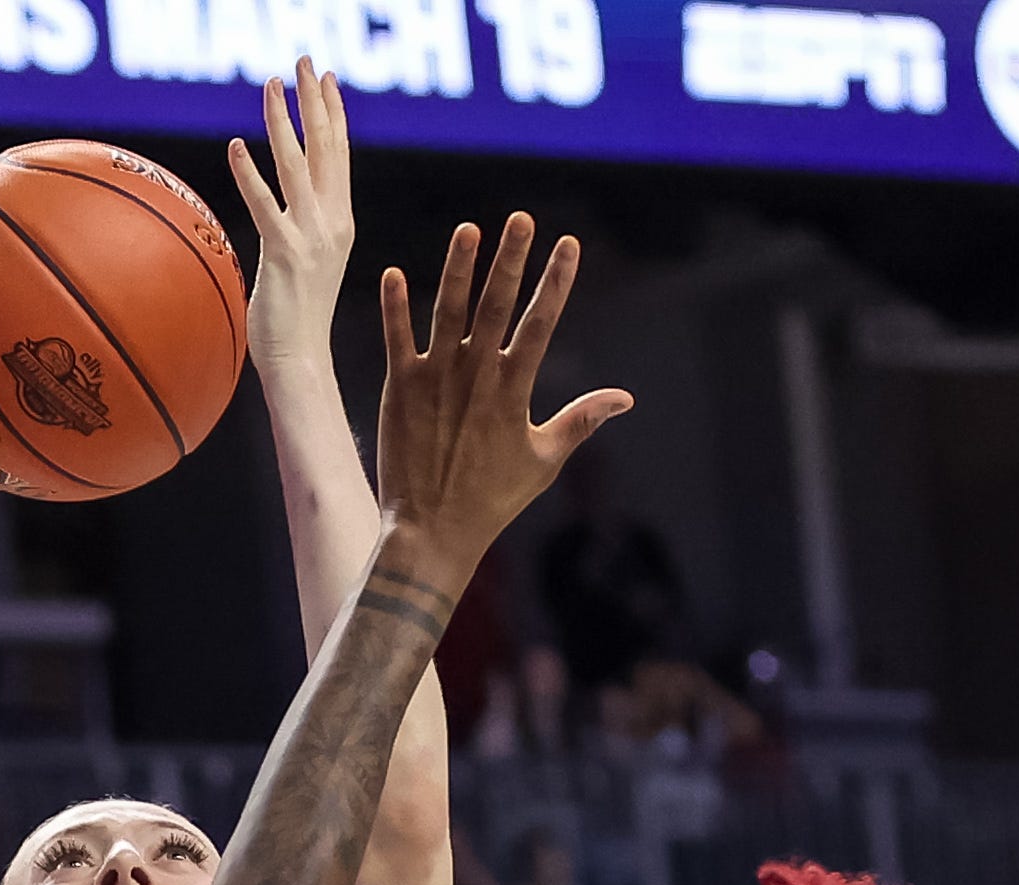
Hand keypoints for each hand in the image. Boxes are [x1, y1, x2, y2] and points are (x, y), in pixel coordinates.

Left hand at [229, 61, 354, 378]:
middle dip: (316, 100)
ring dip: (284, 121)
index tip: (327, 79)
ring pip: (298, 165)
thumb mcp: (303, 263)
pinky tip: (235, 146)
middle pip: (327, 148)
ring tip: (272, 84)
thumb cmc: (294, 320)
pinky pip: (265, 206)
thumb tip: (277, 213)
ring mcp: (312, 237)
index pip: (340, 156)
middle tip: (304, 61)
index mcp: (340, 222)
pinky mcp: (284, 254)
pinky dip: (250, 174)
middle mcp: (333, 223)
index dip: (334, 114)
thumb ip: (296, 230)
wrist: (300, 362)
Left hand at [371, 215, 631, 585]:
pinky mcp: (400, 388)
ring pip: (448, 311)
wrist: (431, 531)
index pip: (541, 323)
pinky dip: (395, 307)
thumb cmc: (492, 499)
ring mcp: (435, 378)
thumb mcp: (545, 460)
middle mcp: (475, 375)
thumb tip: (625, 398)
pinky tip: (394, 273)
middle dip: (512, 259)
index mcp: (513, 389)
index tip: (568, 243)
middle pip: (497, 305)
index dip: (556, 281)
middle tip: (521, 218)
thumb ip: (581, 420)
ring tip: (469, 229)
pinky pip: (396, 338)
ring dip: (458, 268)